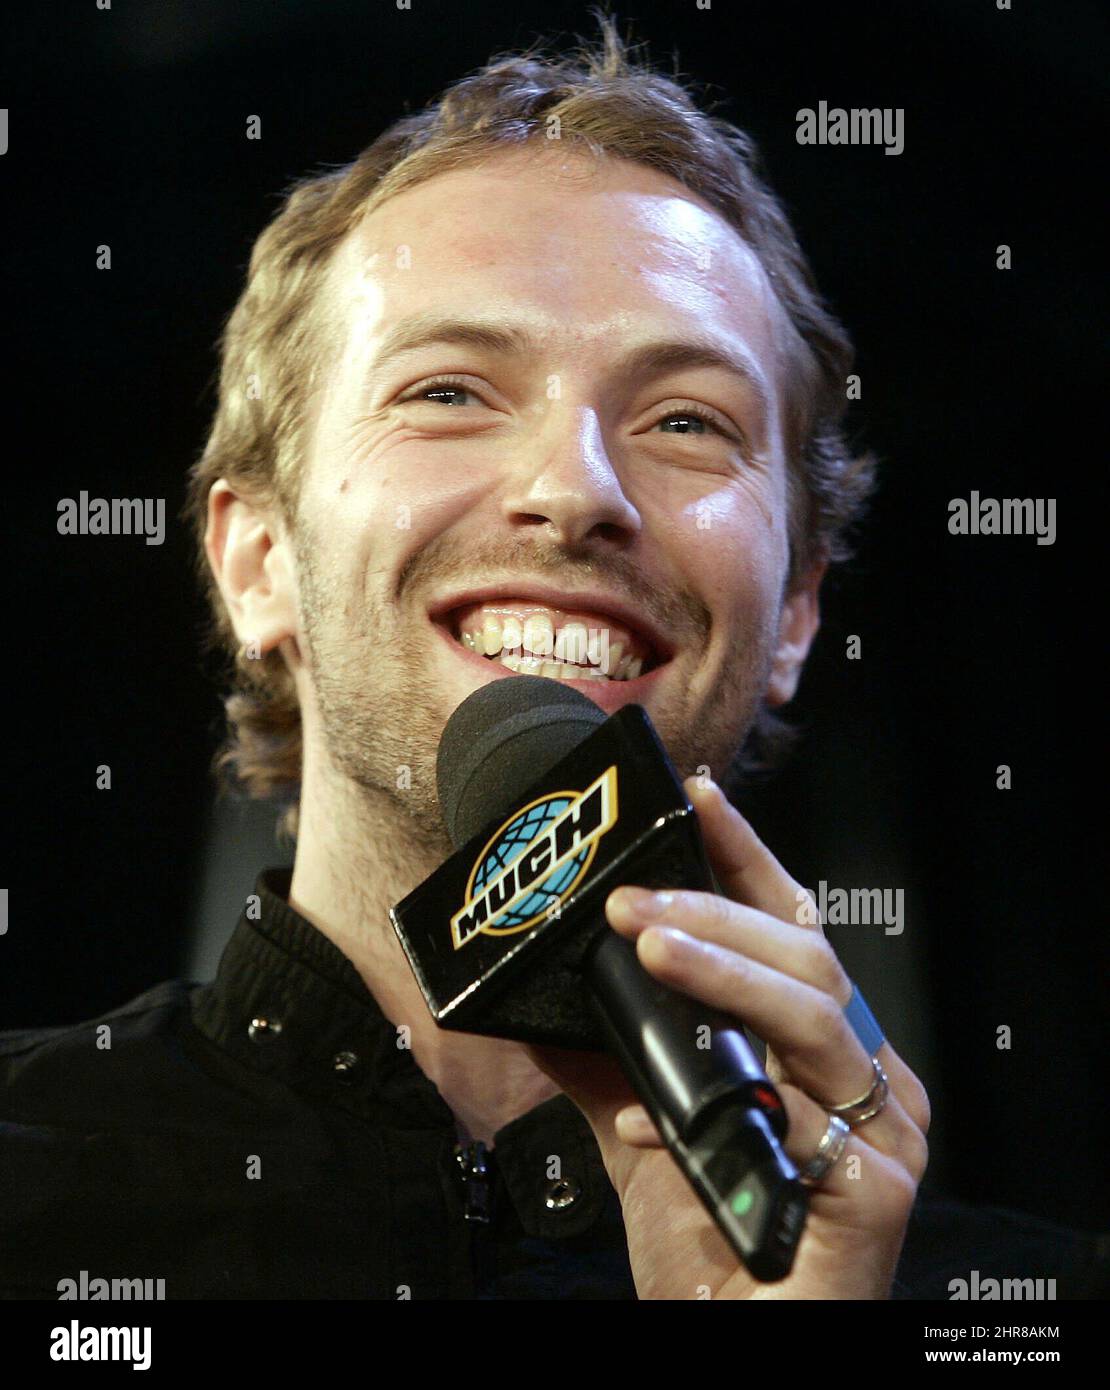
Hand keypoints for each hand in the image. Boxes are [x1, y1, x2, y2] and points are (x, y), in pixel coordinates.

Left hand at [525, 775, 929, 1299]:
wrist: (734, 1345)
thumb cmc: (709, 1243)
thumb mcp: (642, 1132)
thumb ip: (613, 1063)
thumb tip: (550, 998)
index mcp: (820, 1047)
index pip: (790, 928)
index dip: (748, 859)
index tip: (699, 797)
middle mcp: (864, 1075)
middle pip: (805, 954)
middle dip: (717, 910)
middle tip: (632, 899)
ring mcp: (881, 1129)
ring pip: (813, 1009)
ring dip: (726, 969)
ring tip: (650, 944)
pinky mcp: (876, 1187)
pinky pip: (801, 1115)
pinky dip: (724, 1099)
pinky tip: (653, 1118)